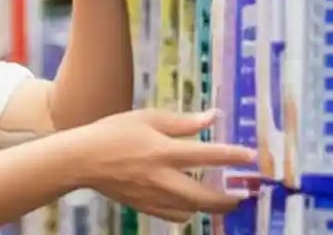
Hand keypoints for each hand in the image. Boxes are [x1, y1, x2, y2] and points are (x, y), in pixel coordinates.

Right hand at [76, 109, 254, 223]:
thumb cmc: (112, 132)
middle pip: (205, 196)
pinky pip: (174, 216)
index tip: (251, 156)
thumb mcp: (146, 118)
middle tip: (244, 194)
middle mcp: (161, 177)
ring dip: (211, 206)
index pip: (207, 155)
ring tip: (224, 200)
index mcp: (163, 150)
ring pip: (192, 209)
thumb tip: (212, 117)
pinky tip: (192, 205)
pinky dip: (188, 212)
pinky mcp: (144, 206)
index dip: (232, 155)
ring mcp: (153, 195)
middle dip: (230, 198)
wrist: (81, 160)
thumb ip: (182, 122)